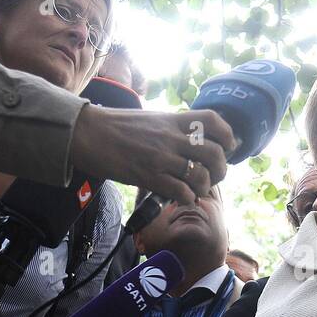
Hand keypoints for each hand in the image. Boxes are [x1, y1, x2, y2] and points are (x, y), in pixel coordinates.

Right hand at [69, 105, 233, 203]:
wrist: (89, 134)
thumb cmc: (117, 126)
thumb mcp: (152, 118)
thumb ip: (173, 128)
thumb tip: (192, 141)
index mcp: (173, 119)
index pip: (213, 120)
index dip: (227, 134)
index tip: (228, 146)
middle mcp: (172, 138)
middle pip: (214, 153)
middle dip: (221, 169)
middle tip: (214, 175)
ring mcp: (162, 158)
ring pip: (201, 176)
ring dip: (204, 187)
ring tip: (197, 189)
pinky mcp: (150, 178)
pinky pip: (182, 192)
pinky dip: (187, 198)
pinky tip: (182, 197)